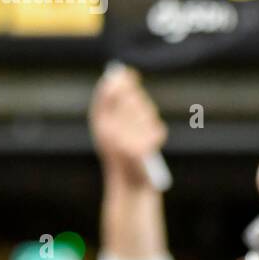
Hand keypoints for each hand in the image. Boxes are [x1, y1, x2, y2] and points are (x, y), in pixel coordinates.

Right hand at [89, 65, 167, 186]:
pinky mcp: (142, 150)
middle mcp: (110, 132)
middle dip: (138, 99)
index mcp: (100, 126)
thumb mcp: (111, 128)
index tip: (126, 73)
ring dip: (148, 118)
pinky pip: (158, 129)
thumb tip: (125, 74)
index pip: (108, 93)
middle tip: (140, 105)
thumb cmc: (120, 153)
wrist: (129, 186)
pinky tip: (152, 144)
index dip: (119, 81)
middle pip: (131, 99)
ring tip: (143, 131)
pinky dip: (158, 134)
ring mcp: (126, 141)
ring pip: (147, 113)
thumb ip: (116, 103)